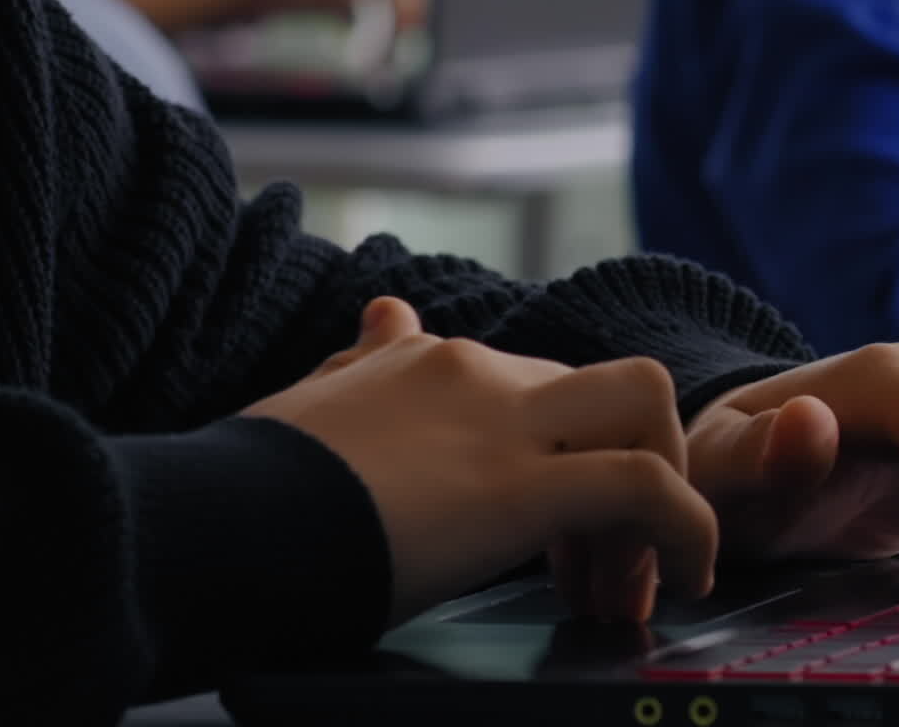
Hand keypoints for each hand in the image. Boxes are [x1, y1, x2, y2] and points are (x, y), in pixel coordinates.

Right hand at [247, 298, 719, 622]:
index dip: (565, 452)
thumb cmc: (241, 495)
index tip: (559, 539)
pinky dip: (685, 532)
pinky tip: (681, 578)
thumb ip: (357, 366)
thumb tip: (388, 315)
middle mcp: (470, 371)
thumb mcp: (305, 409)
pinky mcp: (519, 486)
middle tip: (604, 571)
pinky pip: (646, 488)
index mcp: (419, 361)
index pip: (534, 381)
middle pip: (606, 391)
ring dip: (666, 494)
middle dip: (631, 470)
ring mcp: (499, 421)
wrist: (213, 527)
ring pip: (645, 411)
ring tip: (640, 584)